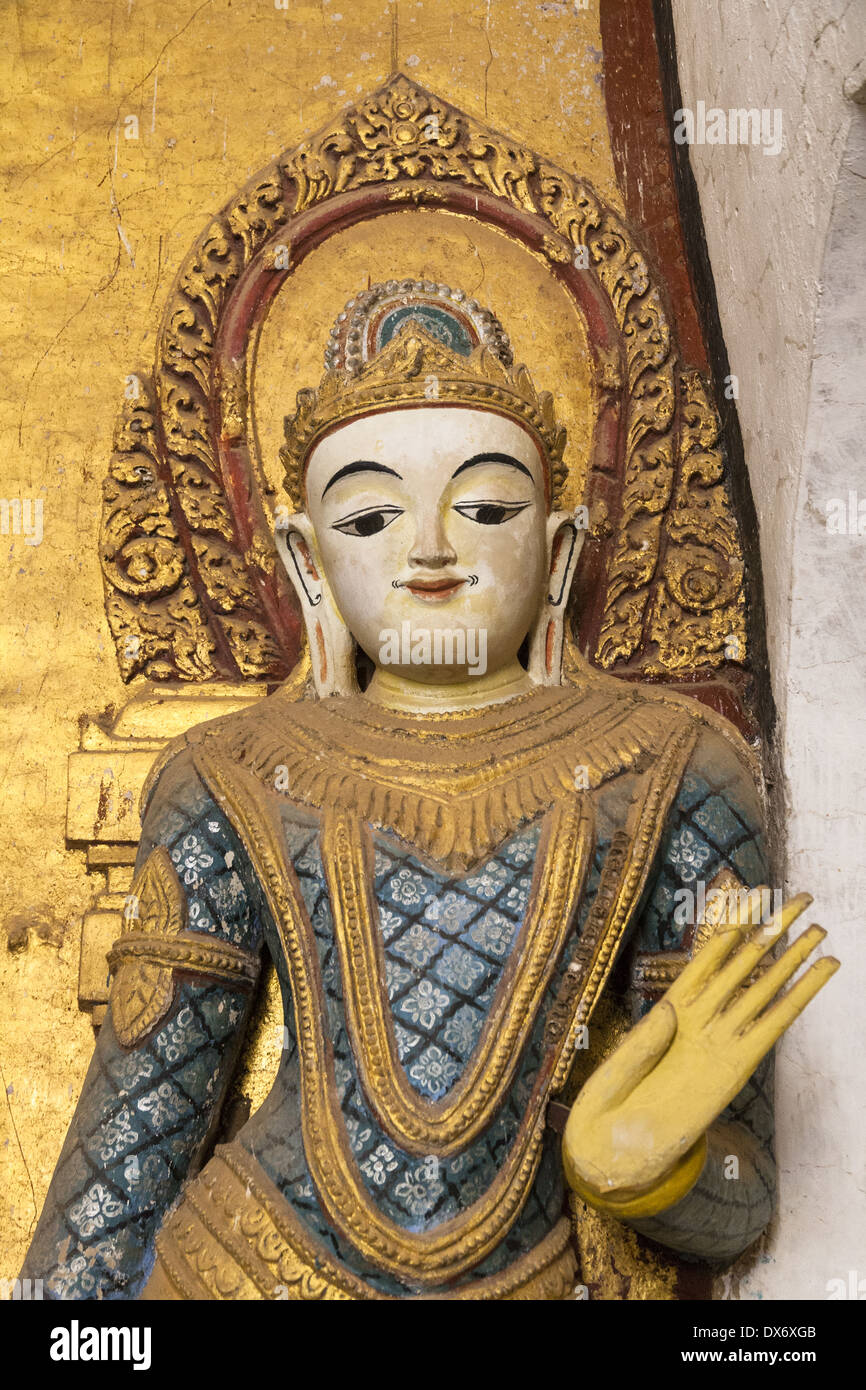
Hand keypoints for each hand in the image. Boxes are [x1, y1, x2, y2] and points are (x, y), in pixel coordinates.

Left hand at [562, 889, 838, 1214]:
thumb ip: (645, 1038)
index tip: (756, 897)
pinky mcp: (737, 1068)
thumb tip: (670, 1010)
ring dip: (792, 960)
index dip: (732, 926)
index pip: (707, 956)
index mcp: (671, 1005)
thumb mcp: (618, 1063)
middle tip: (802, 899)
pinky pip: (771, 1028)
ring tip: (820, 931)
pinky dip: (795, 1002)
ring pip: (763, 989)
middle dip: (772, 930)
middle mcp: (701, 1017)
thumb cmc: (609, 1099)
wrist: (616, 1143)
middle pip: (743, 963)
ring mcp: (721, 1040)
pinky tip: (817, 978)